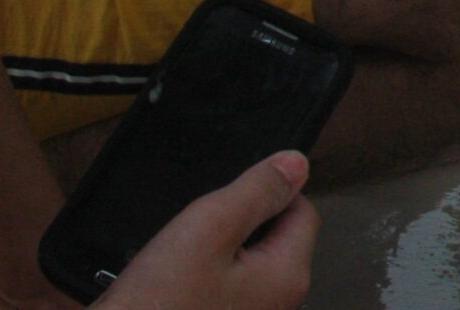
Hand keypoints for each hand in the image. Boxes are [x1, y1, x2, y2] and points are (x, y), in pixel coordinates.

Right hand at [97, 152, 318, 309]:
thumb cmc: (157, 306)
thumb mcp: (209, 228)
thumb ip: (257, 192)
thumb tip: (297, 163)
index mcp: (288, 276)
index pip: (302, 211)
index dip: (266, 193)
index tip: (228, 200)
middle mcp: (277, 304)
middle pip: (274, 237)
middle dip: (238, 224)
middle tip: (197, 233)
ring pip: (244, 262)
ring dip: (216, 250)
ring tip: (180, 260)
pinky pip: (221, 287)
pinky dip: (201, 276)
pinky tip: (173, 282)